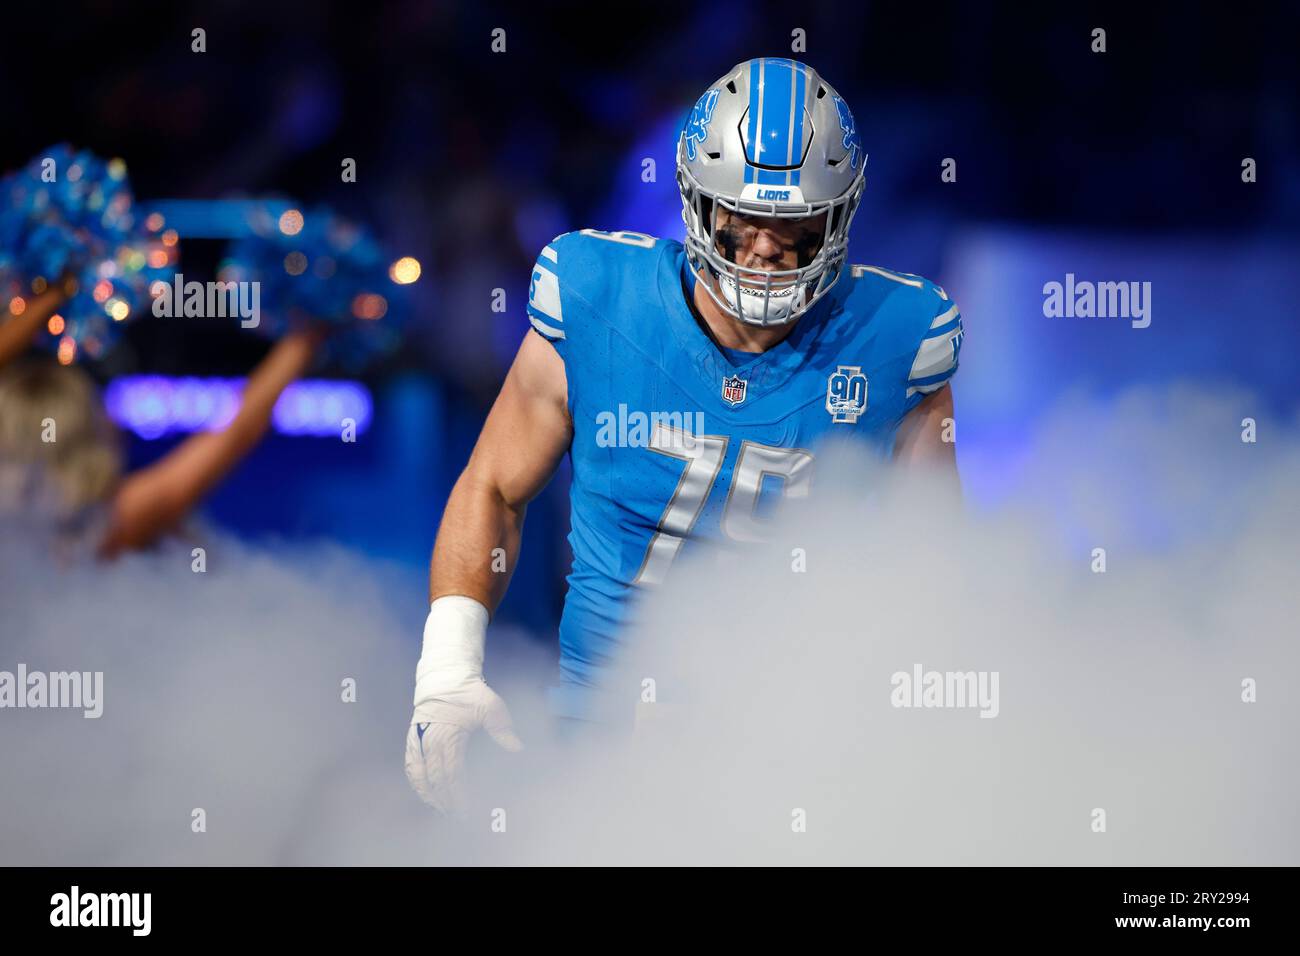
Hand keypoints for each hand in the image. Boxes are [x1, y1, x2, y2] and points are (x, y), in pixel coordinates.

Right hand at [404, 678, 521, 813]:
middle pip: (436, 780)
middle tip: (458, 817)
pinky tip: (426, 795)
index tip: (467, 810)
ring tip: (442, 811)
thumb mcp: (491, 707)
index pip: (453, 774)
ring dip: (430, 797)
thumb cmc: (469, 693)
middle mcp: (429, 741)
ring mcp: (417, 741)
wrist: (445, 678)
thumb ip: (503, 730)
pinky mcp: (411, 739)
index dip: (459, 796)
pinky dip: (416, 784)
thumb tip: (518, 749)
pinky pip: (410, 767)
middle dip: (447, 802)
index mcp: (449, 736)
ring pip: (419, 777)